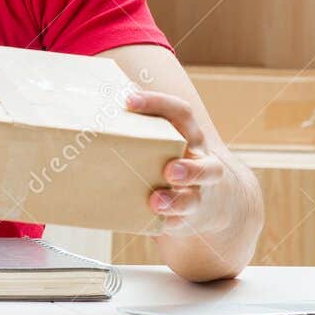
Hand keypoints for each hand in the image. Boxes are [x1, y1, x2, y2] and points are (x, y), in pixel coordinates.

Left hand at [124, 88, 227, 233]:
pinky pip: (182, 222)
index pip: (180, 113)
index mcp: (190, 135)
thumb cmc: (174, 158)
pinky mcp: (190, 216)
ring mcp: (199, 193)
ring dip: (176, 200)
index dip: (157, 103)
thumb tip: (102, 92)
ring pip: (194, 198)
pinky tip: (155, 221)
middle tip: (168, 170)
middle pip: (205, 166)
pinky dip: (169, 222)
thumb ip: (143, 121)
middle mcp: (201, 163)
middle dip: (188, 168)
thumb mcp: (167, 137)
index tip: (129, 100)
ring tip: (157, 201)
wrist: (212, 200)